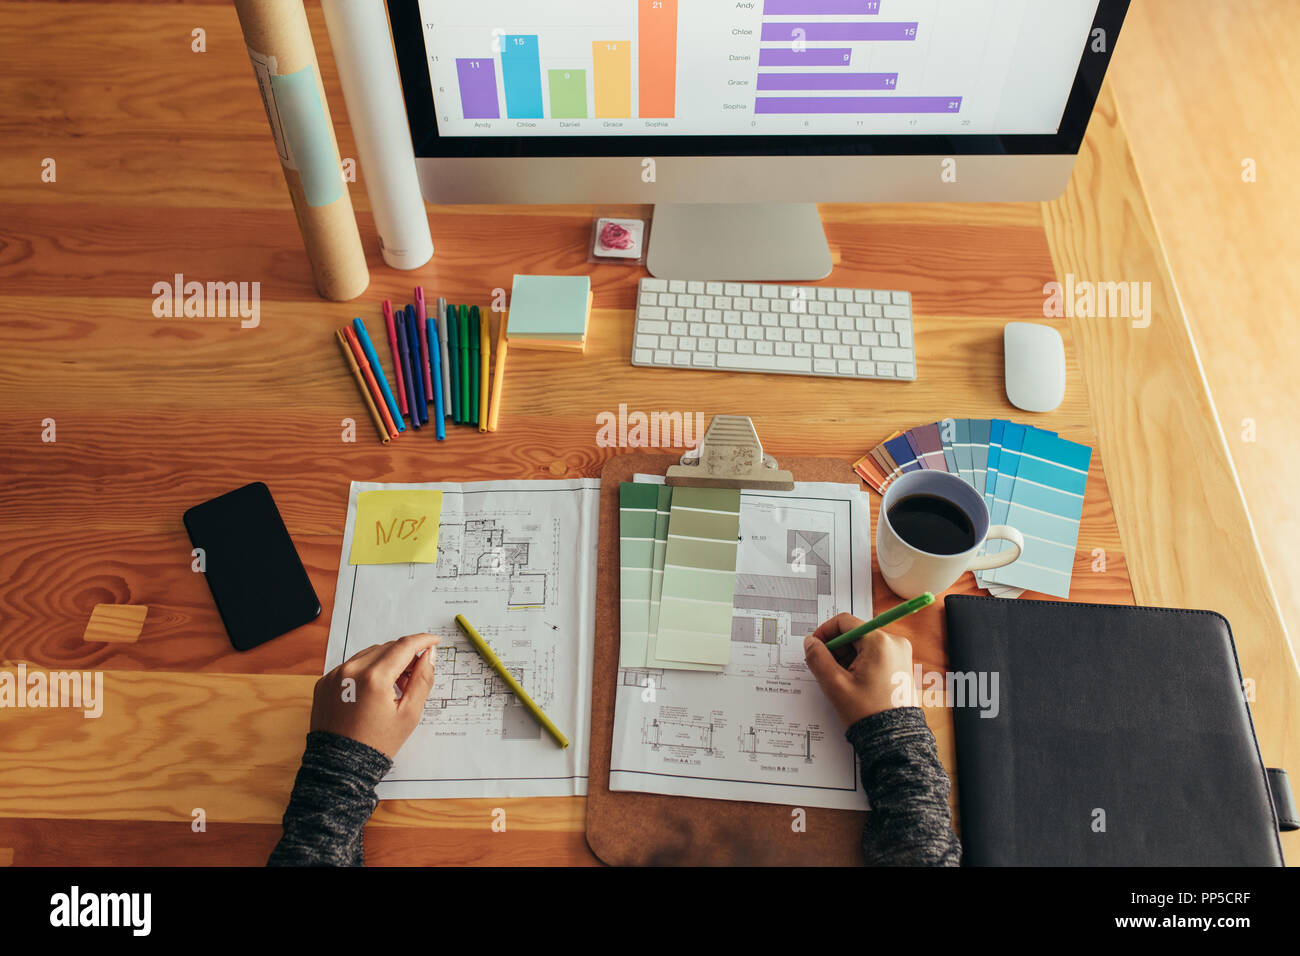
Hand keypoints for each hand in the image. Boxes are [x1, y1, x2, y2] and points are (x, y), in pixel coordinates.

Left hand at [310, 633, 439, 758]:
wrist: (340, 765)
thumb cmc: (376, 743)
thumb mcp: (409, 714)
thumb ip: (422, 679)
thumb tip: (429, 655)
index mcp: (374, 678)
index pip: (404, 646)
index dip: (422, 640)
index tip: (433, 641)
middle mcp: (351, 671)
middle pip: (386, 648)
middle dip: (405, 655)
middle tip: (415, 673)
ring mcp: (335, 675)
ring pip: (369, 654)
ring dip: (386, 661)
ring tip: (395, 685)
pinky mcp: (325, 682)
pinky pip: (351, 666)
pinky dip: (367, 670)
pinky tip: (374, 690)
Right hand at [803, 614, 914, 727]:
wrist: (893, 737)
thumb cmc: (869, 712)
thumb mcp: (835, 684)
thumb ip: (818, 658)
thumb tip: (811, 643)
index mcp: (880, 642)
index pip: (844, 621)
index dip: (825, 632)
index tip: (815, 646)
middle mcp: (894, 642)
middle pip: (854, 632)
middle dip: (837, 648)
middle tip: (827, 668)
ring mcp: (900, 653)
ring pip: (863, 644)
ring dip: (847, 656)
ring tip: (842, 679)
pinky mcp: (900, 663)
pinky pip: (874, 654)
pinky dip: (860, 662)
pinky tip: (854, 681)